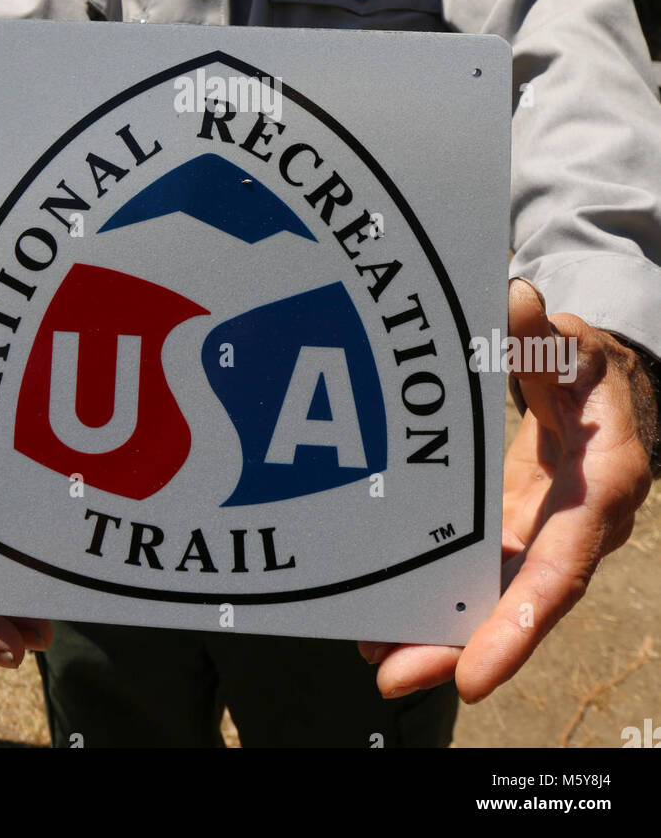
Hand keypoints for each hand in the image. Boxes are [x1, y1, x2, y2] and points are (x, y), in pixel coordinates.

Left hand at [357, 278, 655, 700]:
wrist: (601, 385)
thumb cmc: (586, 365)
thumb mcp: (573, 342)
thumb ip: (544, 330)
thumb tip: (515, 300)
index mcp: (600, 490)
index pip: (561, 571)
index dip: (518, 625)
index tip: (472, 675)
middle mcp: (574, 530)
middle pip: (517, 605)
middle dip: (457, 647)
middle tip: (391, 676)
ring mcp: (542, 537)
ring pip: (493, 600)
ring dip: (436, 634)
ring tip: (375, 657)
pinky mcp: (513, 532)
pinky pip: (477, 577)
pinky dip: (436, 597)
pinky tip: (383, 615)